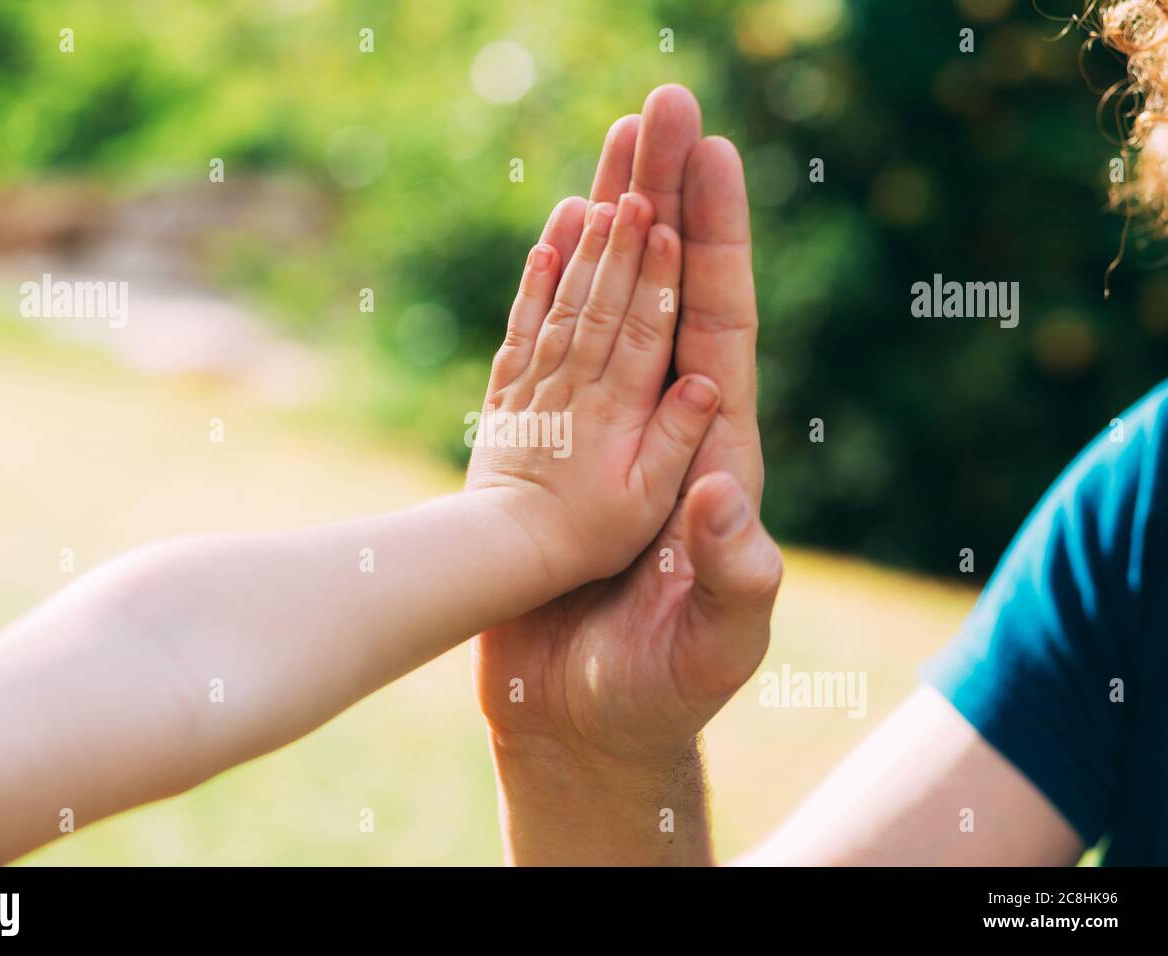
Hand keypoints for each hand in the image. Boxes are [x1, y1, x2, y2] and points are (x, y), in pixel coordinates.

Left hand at [466, 190, 721, 589]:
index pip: (645, 329)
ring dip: (586, 243)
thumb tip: (706, 381)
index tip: (668, 222)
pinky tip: (548, 239)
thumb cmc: (589, 535)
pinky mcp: (513, 384)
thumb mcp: (643, 502)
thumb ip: (674, 440)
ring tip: (603, 187)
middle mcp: (580, 381)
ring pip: (568, 300)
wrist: (506, 550)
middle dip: (625, 234)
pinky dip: (535, 280)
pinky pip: (525, 323)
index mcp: (620, 408)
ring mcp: (542, 378)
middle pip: (607, 296)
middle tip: (639, 175)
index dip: (658, 276)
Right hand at [473, 86, 782, 862]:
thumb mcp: (718, 644)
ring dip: (616, 227)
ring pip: (619, 308)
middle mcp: (672, 430)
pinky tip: (554, 243)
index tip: (708, 154)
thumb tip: (726, 492)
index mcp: (717, 456)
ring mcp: (617, 435)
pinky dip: (559, 292)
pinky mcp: (566, 451)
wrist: (587, 721)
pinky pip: (563, 351)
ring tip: (606, 147)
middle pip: (675, 292)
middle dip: (668, 198)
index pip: (722, 326)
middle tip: (657, 106)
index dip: (717, 241)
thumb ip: (738, 579)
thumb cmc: (659, 693)